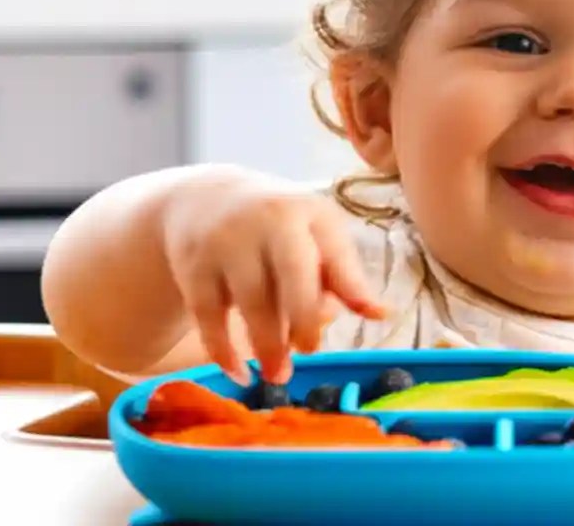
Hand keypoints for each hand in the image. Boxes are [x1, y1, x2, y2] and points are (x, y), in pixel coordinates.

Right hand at [161, 168, 384, 384]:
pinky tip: (239, 372)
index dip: (352, 286)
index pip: (334, 252)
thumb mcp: (314, 235)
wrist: (204, 199)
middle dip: (304, 319)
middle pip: (292, 275)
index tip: (373, 316)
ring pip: (251, 301)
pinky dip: (222, 349)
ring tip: (278, 375)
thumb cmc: (277, 227)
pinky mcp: (193, 265)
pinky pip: (209, 315)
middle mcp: (268, 221)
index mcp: (308, 213)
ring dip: (267, 344)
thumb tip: (380, 313)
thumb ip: (342, 274)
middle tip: (310, 352)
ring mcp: (227, 242)